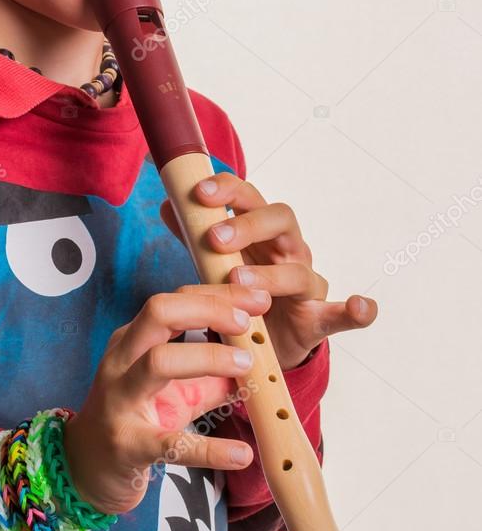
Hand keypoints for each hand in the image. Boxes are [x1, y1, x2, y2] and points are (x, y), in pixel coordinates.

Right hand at [63, 282, 271, 514]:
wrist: (86, 468)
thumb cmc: (136, 417)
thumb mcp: (176, 390)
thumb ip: (212, 375)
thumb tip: (257, 361)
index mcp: (133, 340)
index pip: (174, 299)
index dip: (216, 294)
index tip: (257, 298)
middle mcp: (122, 360)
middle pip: (159, 312)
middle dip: (208, 309)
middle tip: (247, 322)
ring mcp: (120, 401)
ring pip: (158, 362)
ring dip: (208, 357)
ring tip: (246, 365)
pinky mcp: (128, 445)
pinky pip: (170, 443)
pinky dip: (210, 449)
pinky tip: (242, 454)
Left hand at [160, 172, 377, 371]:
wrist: (265, 340)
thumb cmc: (243, 290)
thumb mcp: (217, 261)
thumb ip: (196, 235)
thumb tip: (168, 205)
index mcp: (261, 231)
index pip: (249, 197)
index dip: (228, 190)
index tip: (200, 192)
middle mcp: (288, 250)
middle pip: (279, 220)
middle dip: (248, 224)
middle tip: (216, 238)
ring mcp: (306, 284)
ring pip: (299, 270)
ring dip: (270, 274)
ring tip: (239, 281)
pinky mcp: (317, 320)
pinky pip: (342, 314)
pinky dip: (356, 311)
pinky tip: (362, 307)